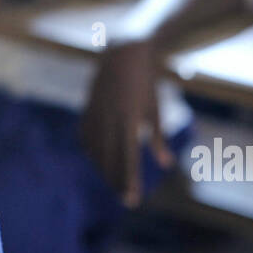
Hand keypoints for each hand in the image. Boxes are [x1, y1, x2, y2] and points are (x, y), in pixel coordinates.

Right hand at [81, 39, 170, 206]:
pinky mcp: (88, 108)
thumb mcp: (156, 109)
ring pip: (96, 151)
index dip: (129, 180)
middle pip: (110, 159)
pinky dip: (92, 152)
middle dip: (117, 181)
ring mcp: (96, 113)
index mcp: (129, 117)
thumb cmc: (146, 82)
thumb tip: (166, 164)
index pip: (128, 157)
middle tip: (126, 199)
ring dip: (104, 170)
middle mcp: (110, 117)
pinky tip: (99, 162)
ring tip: (115, 184)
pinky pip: (87, 137)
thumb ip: (158, 138)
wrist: (123, 51)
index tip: (132, 200)